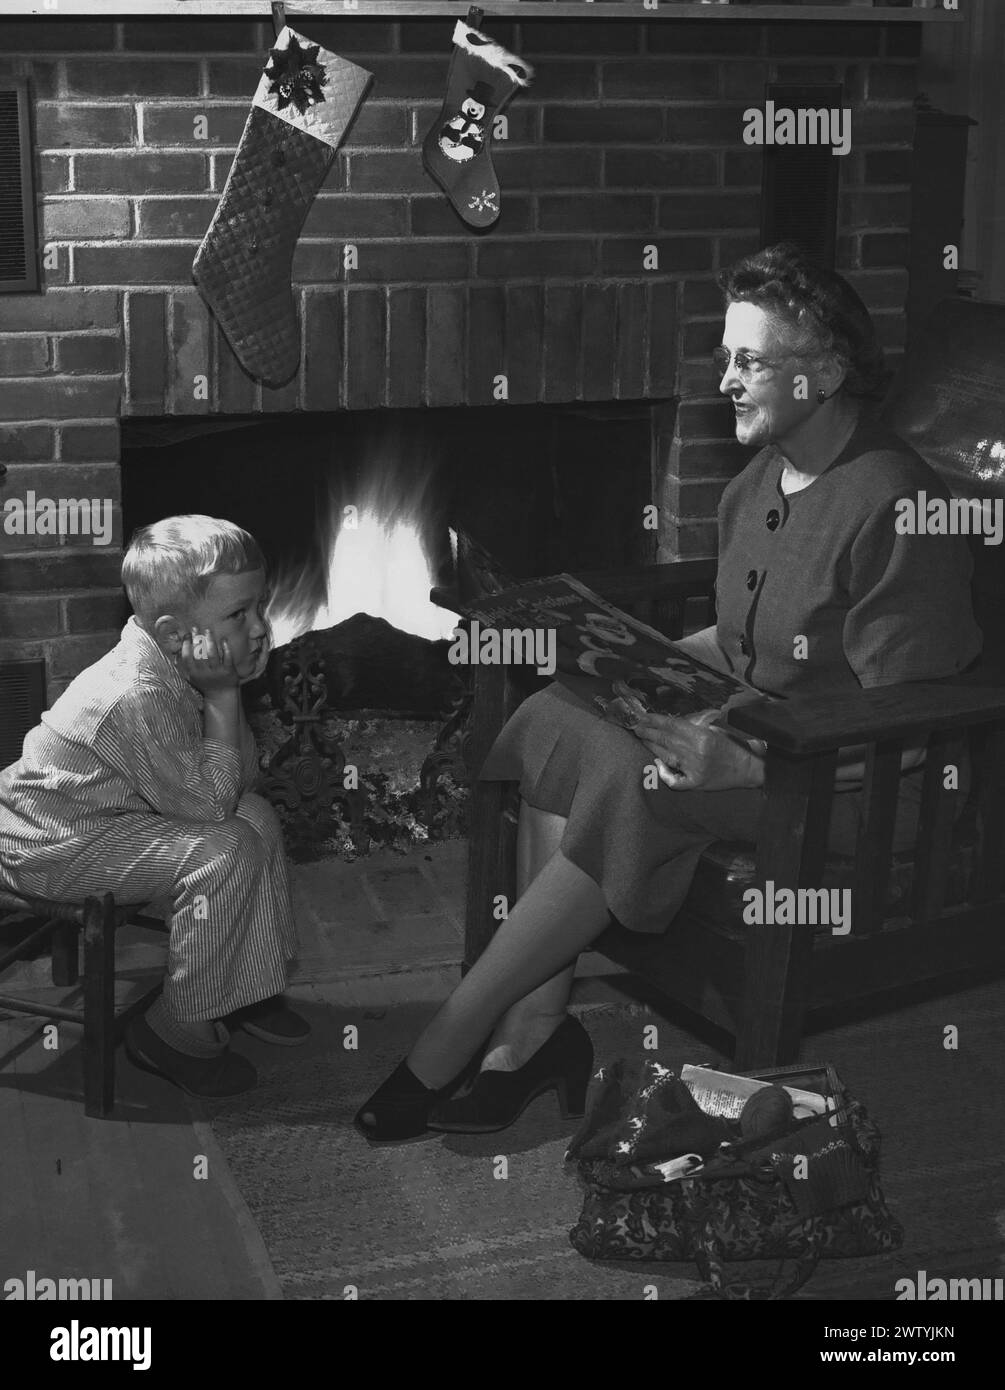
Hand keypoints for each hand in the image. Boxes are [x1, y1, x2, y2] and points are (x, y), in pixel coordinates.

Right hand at [178, 628, 240, 695]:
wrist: (221, 696)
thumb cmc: (205, 683)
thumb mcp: (193, 677)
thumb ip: (185, 666)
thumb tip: (175, 652)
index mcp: (194, 674)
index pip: (187, 657)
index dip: (186, 644)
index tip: (186, 634)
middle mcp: (204, 673)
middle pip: (199, 653)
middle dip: (196, 639)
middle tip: (195, 627)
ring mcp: (217, 672)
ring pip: (212, 653)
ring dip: (210, 640)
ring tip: (208, 630)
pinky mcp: (229, 671)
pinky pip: (227, 657)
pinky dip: (225, 647)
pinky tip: (223, 639)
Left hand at [631, 710, 759, 790]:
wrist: (750, 768)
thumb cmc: (734, 745)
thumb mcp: (716, 728)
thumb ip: (696, 724)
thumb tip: (671, 721)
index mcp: (702, 736)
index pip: (672, 726)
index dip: (655, 720)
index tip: (643, 716)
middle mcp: (696, 753)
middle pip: (665, 740)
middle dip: (648, 732)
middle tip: (635, 726)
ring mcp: (694, 770)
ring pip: (665, 757)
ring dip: (652, 747)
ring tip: (642, 738)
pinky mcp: (695, 784)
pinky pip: (674, 781)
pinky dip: (664, 773)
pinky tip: (658, 764)